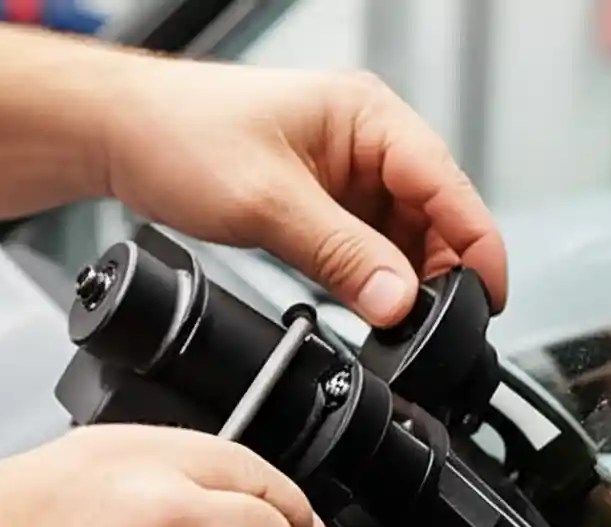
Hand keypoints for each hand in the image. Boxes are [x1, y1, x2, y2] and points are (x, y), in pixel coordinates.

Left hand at [99, 59, 507, 326]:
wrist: (121, 134)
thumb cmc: (183, 134)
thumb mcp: (269, 204)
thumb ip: (343, 257)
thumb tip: (400, 303)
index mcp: (369, 116)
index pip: (448, 185)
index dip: (476, 246)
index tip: (489, 299)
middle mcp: (367, 139)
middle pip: (435, 214)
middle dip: (438, 271)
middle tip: (431, 326)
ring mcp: (347, 170)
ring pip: (403, 234)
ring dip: (402, 277)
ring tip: (394, 320)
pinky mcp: (325, 198)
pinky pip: (368, 242)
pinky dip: (372, 275)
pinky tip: (366, 302)